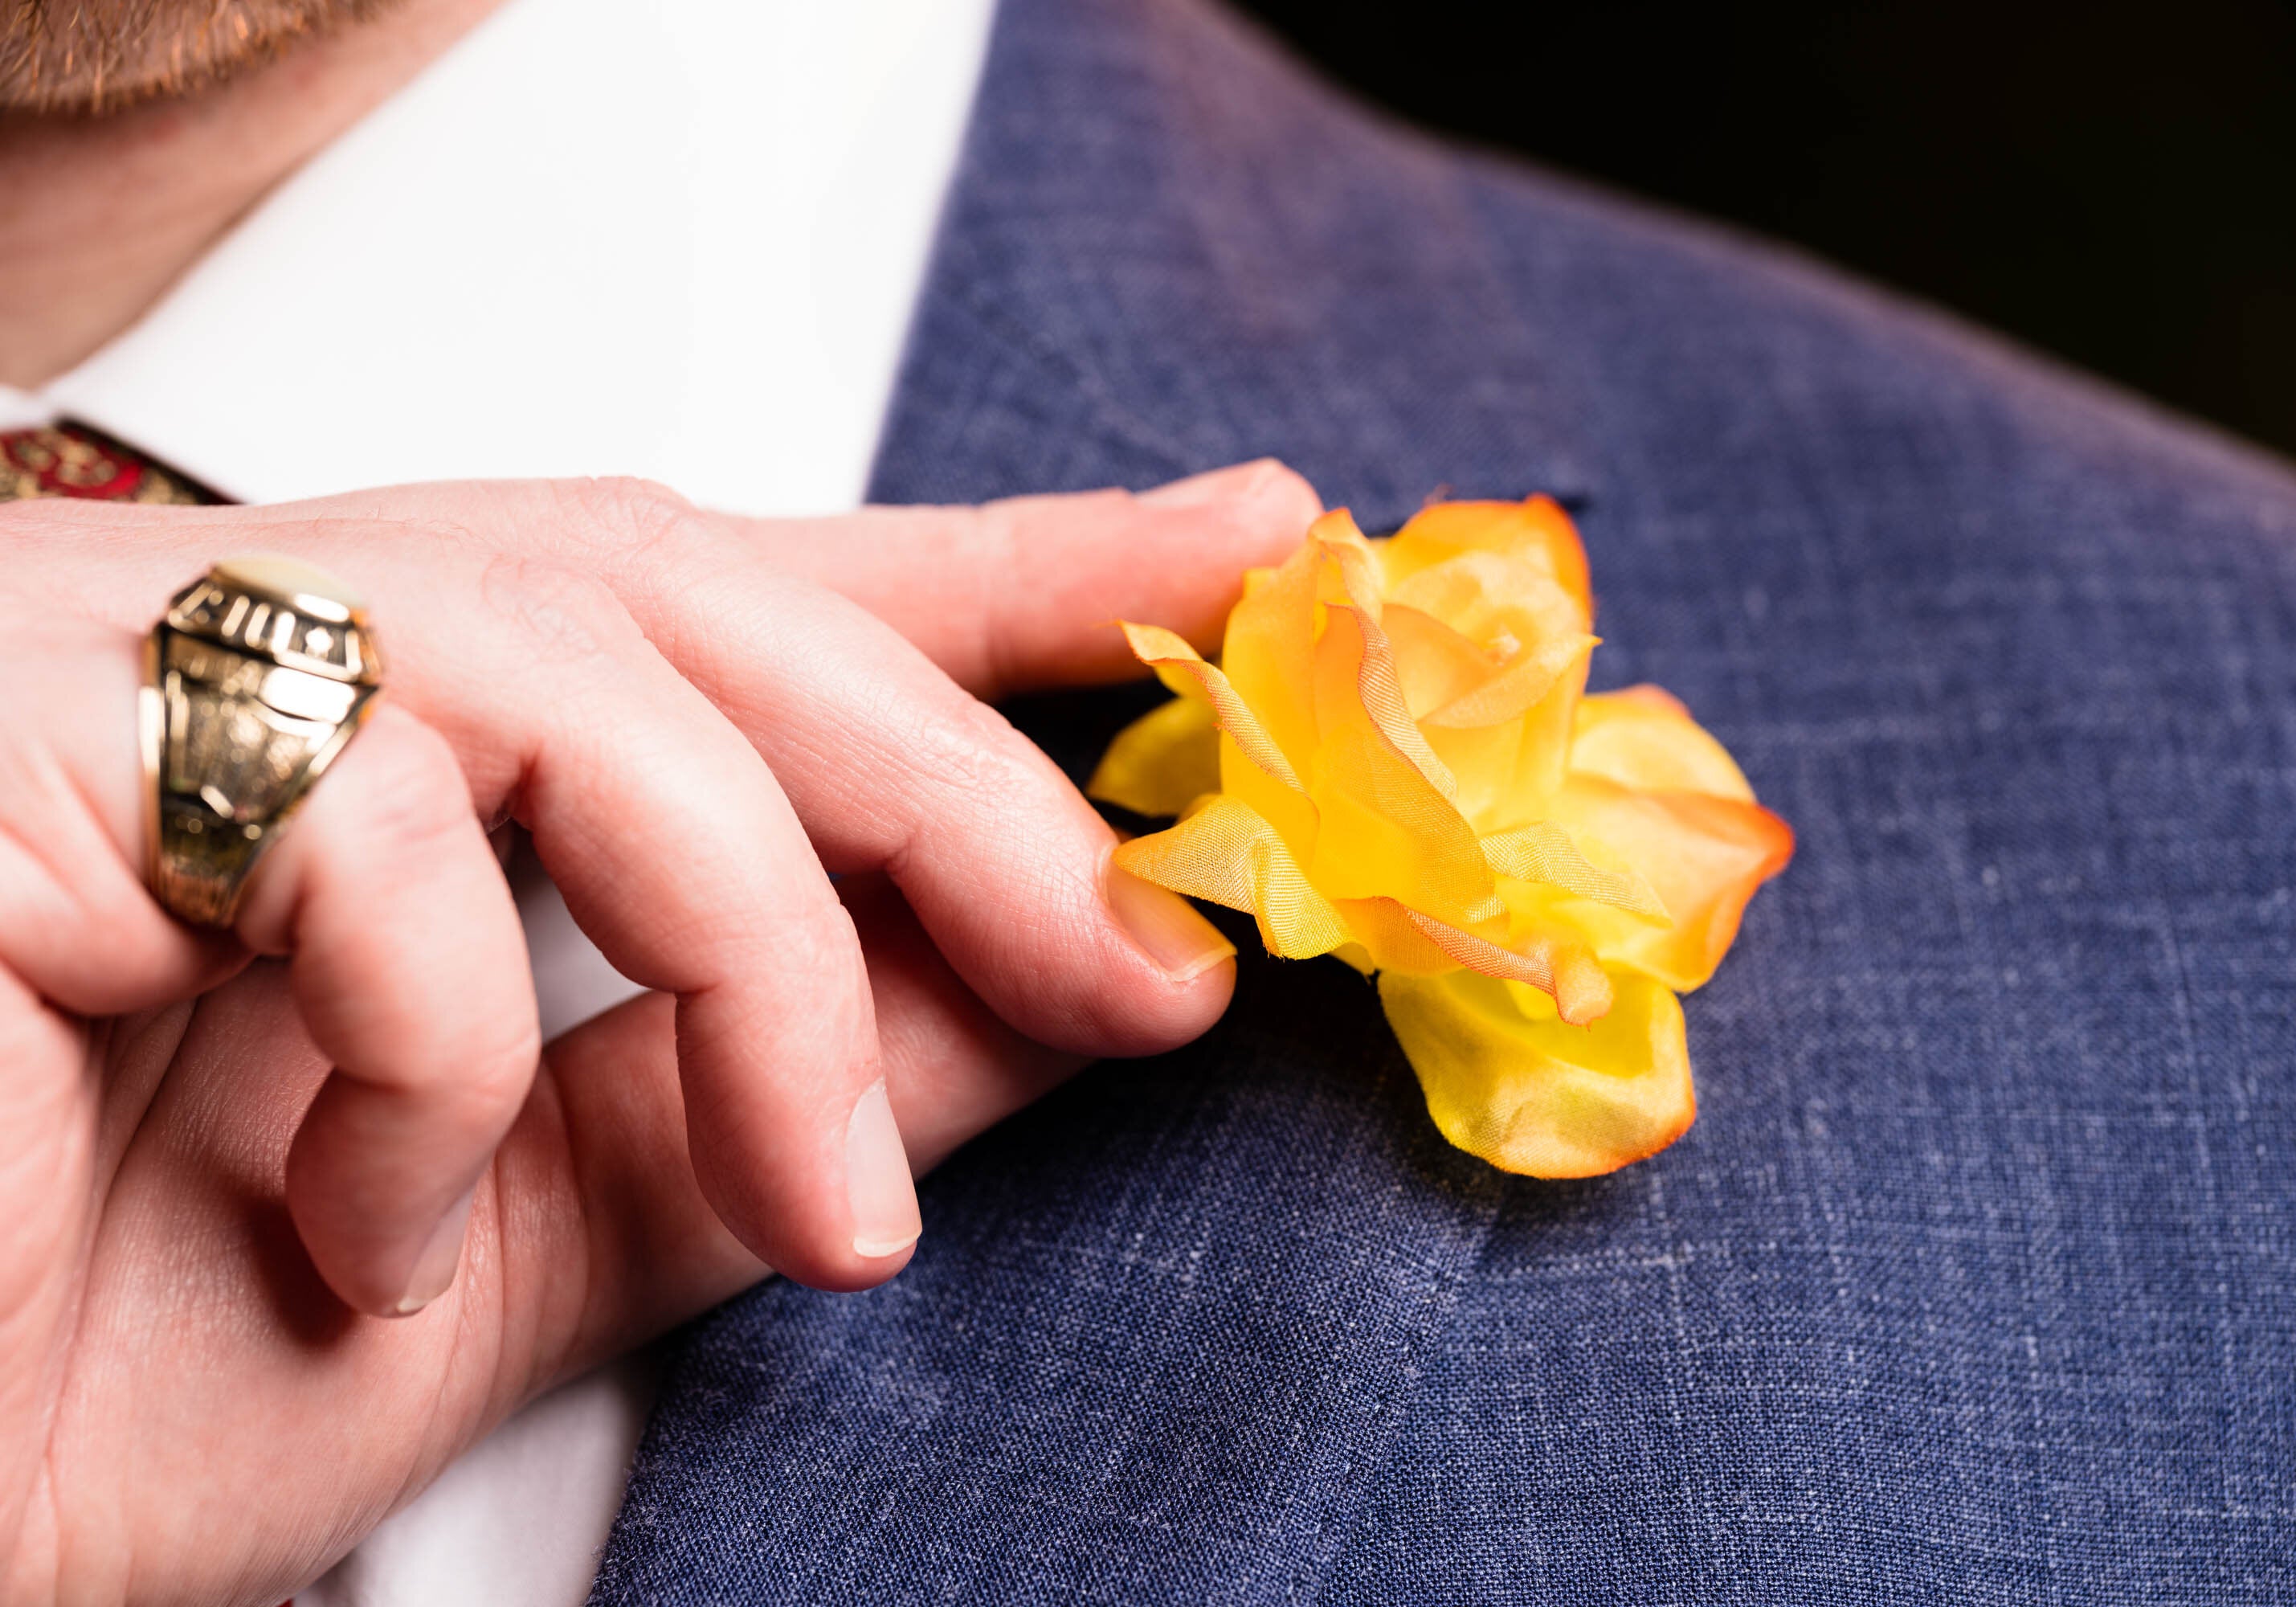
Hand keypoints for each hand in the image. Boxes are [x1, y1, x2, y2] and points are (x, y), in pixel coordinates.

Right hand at [0, 462, 1318, 1604]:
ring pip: (590, 661)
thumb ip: (761, 1097)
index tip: (1226, 553)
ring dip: (774, 949)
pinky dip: (437, 1046)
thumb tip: (1052, 983)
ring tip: (837, 1210)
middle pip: (706, 594)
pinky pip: (355, 806)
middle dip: (965, 775)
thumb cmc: (66, 1384)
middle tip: (1149, 949)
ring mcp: (130, 663)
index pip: (748, 607)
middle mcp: (264, 663)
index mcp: (391, 763)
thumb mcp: (524, 1248)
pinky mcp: (14, 720)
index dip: (1000, 573)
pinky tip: (363, 1217)